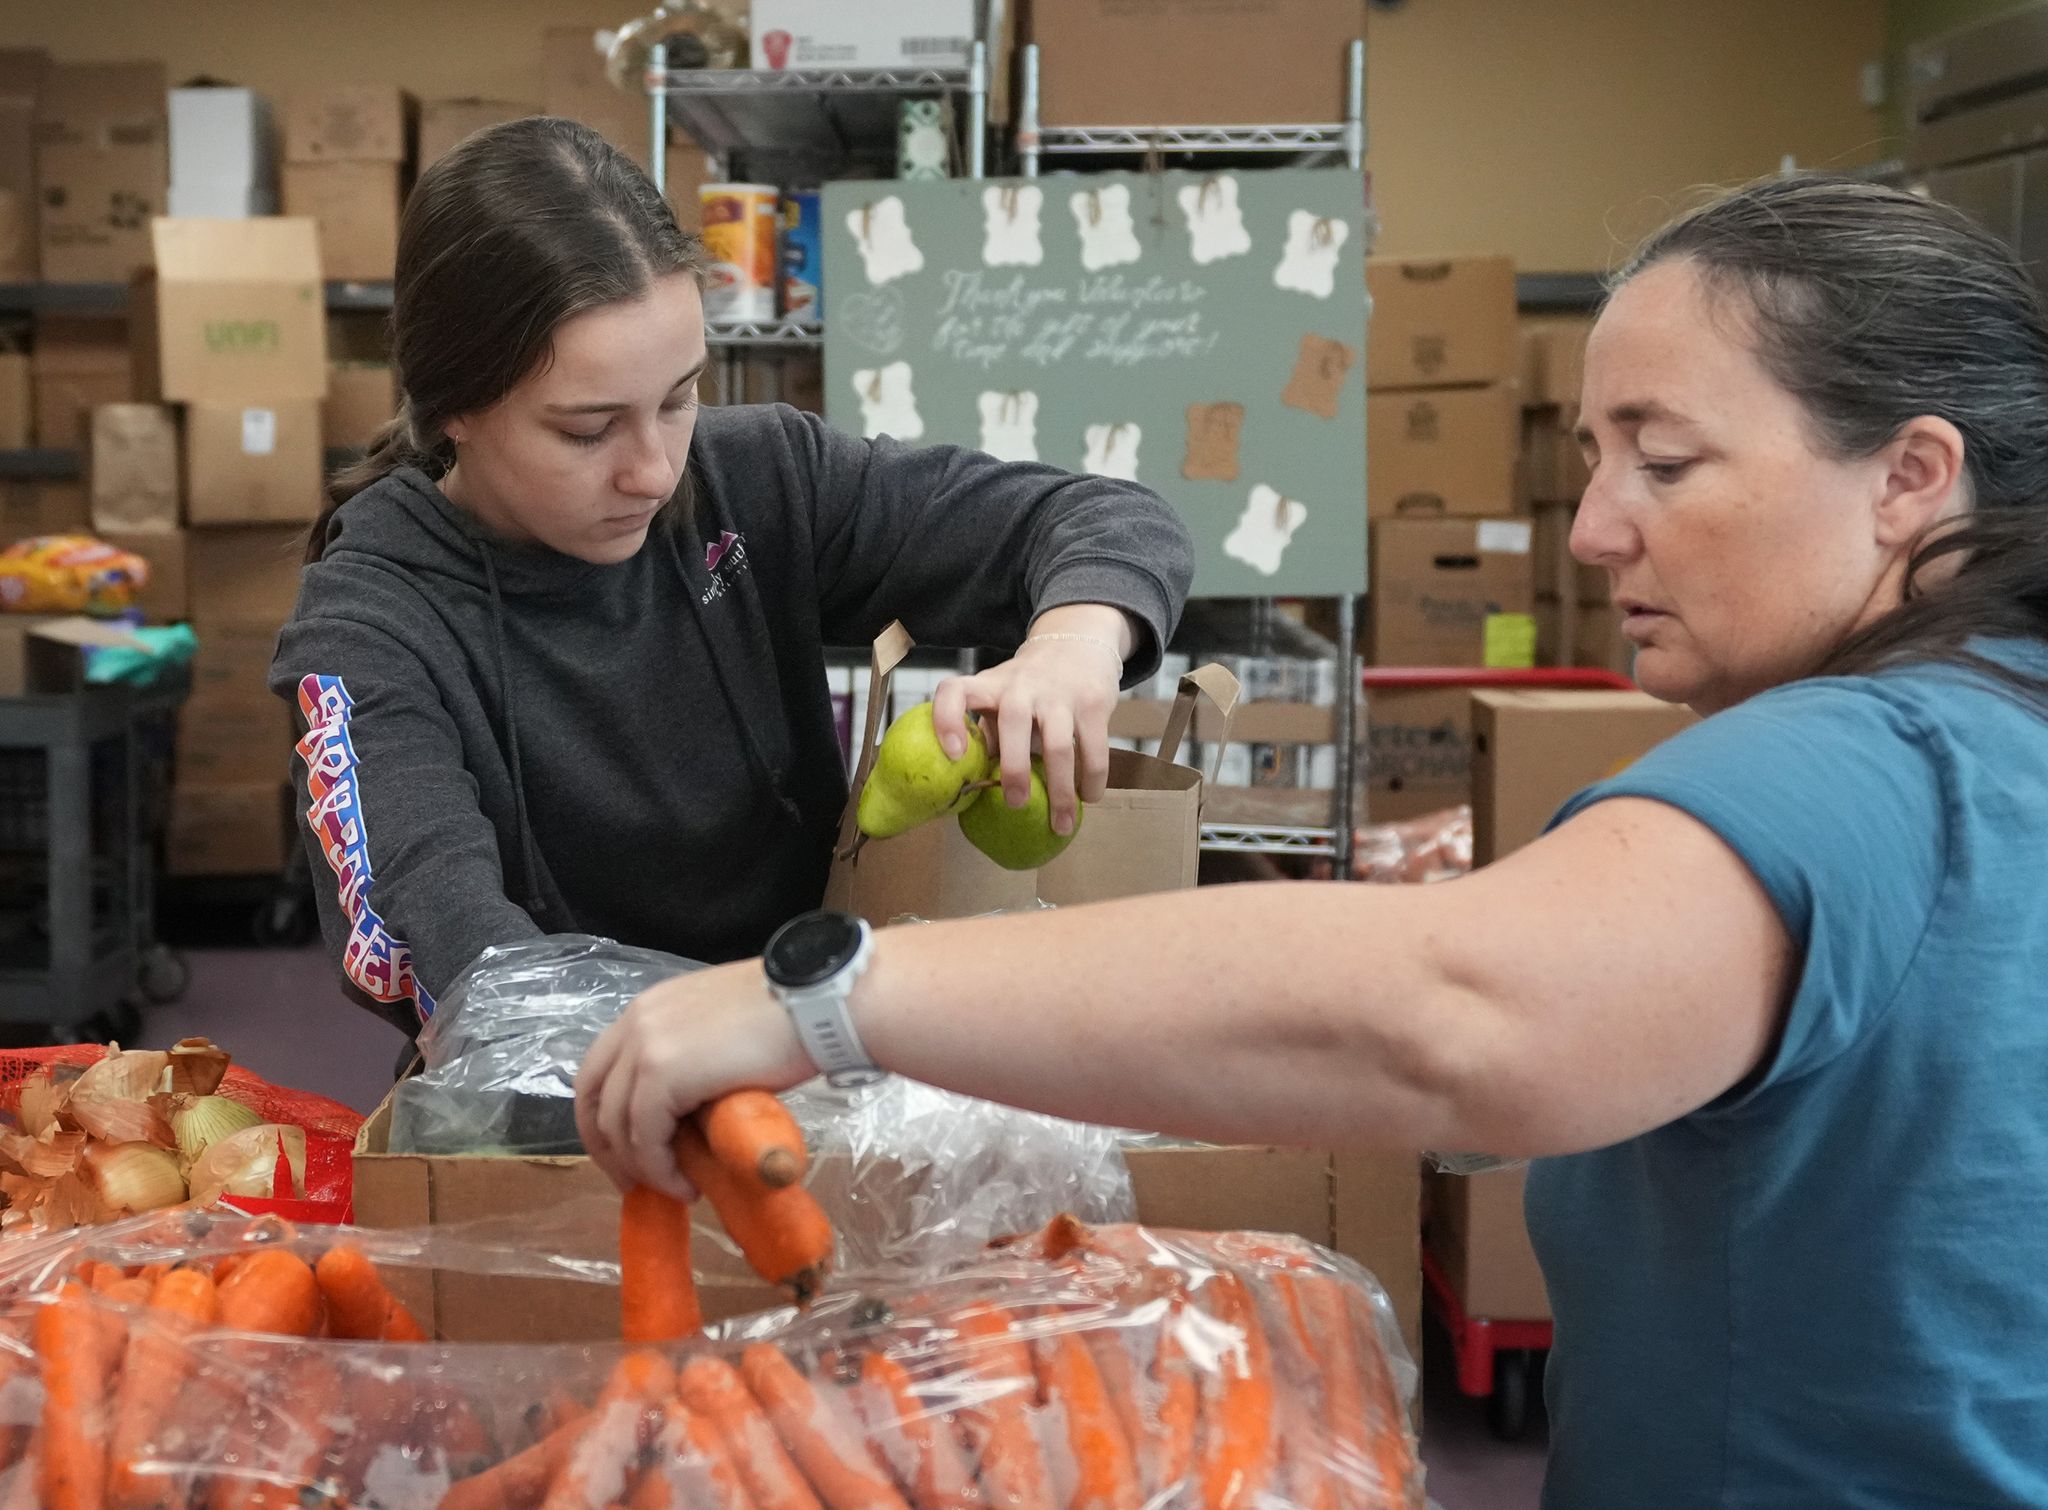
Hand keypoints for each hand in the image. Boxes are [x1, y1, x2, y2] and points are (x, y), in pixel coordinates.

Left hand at [574, 961, 813, 1197]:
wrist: (817, 1005)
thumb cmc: (789, 1016)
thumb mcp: (720, 1031)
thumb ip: (692, 1057)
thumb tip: (690, 1109)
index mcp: (648, 1009)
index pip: (599, 1070)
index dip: (605, 1119)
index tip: (629, 1154)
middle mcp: (635, 1022)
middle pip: (593, 1099)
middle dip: (608, 1150)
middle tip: (635, 1184)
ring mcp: (644, 1046)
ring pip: (616, 1124)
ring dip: (640, 1168)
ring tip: (675, 1189)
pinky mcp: (661, 1075)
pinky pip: (645, 1138)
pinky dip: (659, 1171)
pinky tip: (686, 1186)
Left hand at [931, 610, 1130, 834]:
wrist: (1075, 643)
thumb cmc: (1026, 687)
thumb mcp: (1001, 699)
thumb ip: (990, 735)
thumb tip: (978, 792)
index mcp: (988, 686)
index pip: (954, 692)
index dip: (947, 721)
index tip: (954, 755)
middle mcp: (1020, 685)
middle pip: (1013, 722)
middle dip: (1014, 768)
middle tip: (1016, 804)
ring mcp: (1058, 693)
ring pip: (1058, 745)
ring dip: (1060, 790)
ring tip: (1061, 824)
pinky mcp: (1092, 702)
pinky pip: (1093, 748)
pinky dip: (1092, 778)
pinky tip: (1089, 798)